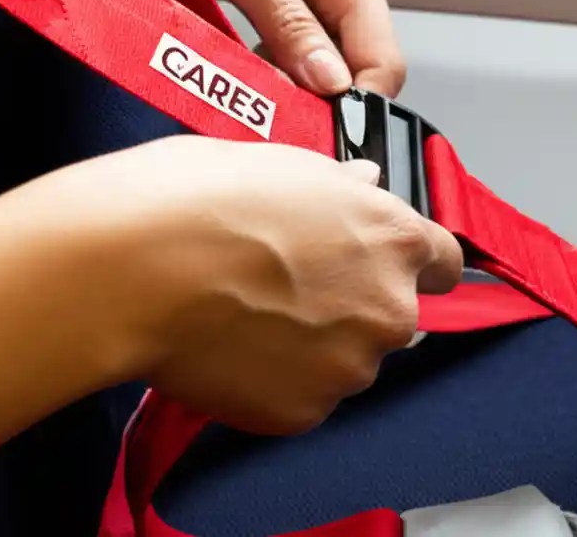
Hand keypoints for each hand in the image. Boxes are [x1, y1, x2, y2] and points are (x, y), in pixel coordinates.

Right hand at [17, 136, 462, 433]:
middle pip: (391, 315)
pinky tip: (229, 349)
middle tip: (283, 287)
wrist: (132, 269)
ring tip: (244, 315)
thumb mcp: (279, 164)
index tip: (385, 266)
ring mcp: (348, 367)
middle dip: (351, 304)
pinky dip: (274, 382)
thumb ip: (337, 186)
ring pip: (344, 360)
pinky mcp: (303, 413)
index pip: (444, 261)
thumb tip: (361, 185)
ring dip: (312, 346)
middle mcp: (389, 307)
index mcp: (393, 237)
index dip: (413, 262)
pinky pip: (300, 398)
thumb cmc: (196, 202)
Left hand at [125, 0, 405, 96]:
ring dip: (300, 87)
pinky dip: (285, 68)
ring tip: (253, 88)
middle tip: (270, 116)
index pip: (383, 63)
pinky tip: (252, 66)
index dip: (355, 109)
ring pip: (335, 65)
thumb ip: (287, 25)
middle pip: (364, 71)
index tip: (312, 133)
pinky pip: (311, 49)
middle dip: (323, 104)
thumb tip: (330, 85)